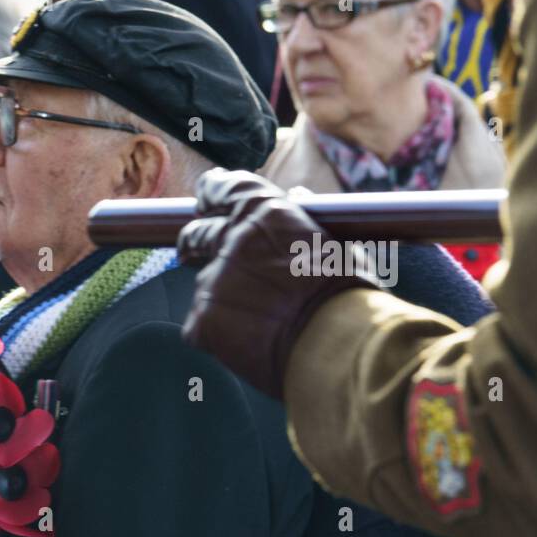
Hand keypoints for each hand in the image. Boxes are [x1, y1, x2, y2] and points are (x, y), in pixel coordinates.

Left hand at [178, 169, 376, 399]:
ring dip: (220, 296)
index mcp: (267, 215)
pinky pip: (200, 325)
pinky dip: (217, 333)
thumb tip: (297, 194)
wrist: (334, 347)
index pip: (226, 188)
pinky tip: (247, 343)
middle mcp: (232, 241)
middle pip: (197, 233)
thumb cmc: (345, 298)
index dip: (211, 190)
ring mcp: (212, 281)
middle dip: (192, 240)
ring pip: (204, 285)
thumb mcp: (335, 247)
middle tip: (191, 249)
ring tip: (254, 319)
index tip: (204, 194)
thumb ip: (304, 222)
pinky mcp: (201, 321)